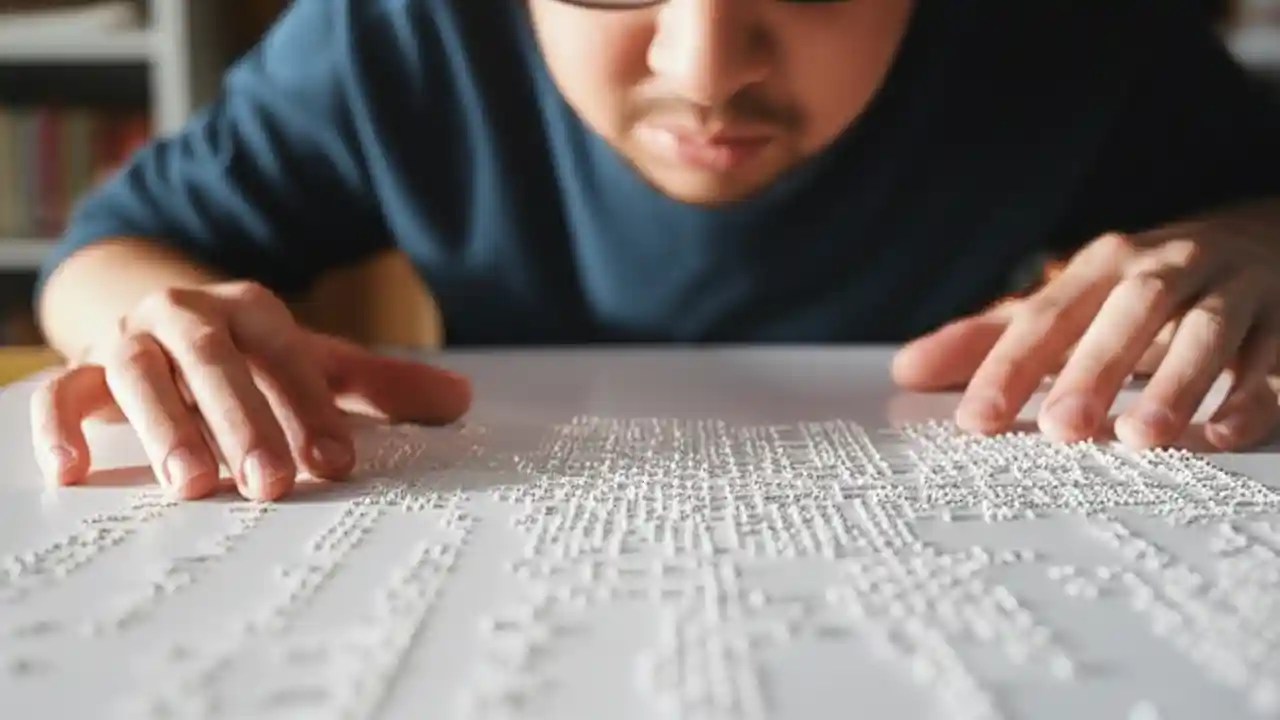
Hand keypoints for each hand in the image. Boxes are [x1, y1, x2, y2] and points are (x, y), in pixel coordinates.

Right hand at [30, 281, 471, 500]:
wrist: (162, 318)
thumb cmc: (250, 356)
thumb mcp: (313, 363)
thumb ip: (381, 386)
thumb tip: (463, 401)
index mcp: (252, 308)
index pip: (286, 355)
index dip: (311, 409)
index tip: (337, 465)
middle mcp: (188, 315)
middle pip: (212, 360)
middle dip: (243, 421)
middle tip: (271, 484)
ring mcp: (131, 341)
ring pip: (139, 374)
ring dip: (165, 427)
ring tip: (193, 486)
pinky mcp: (83, 370)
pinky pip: (61, 393)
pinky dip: (60, 426)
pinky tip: (76, 472)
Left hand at [893, 212, 1279, 450]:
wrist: (1262, 239)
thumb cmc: (1142, 290)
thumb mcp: (1069, 304)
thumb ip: (992, 339)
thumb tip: (907, 369)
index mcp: (1104, 266)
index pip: (1047, 317)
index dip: (1009, 367)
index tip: (976, 421)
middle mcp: (1167, 269)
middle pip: (1128, 314)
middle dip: (1094, 371)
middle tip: (1062, 431)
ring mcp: (1233, 289)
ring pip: (1209, 332)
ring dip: (1178, 383)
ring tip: (1145, 438)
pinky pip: (1274, 356)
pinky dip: (1255, 394)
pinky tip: (1225, 434)